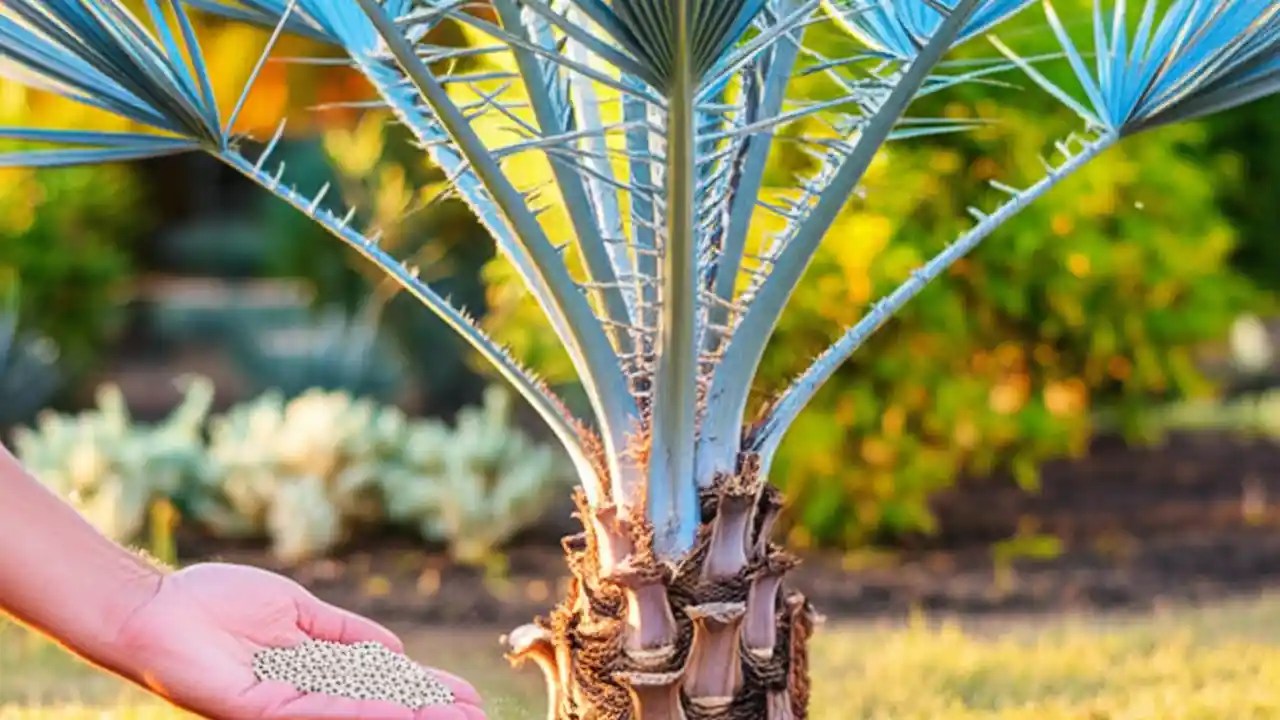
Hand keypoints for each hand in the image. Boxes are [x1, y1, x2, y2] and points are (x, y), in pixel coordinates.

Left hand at [111, 563, 486, 718]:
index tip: (469, 698)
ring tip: (454, 718)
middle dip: (429, 711)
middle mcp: (307, 694)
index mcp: (317, 671)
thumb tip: (397, 654)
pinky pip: (317, 711)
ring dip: (408, 716)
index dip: (427, 691)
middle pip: (381, 705)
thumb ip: (345, 635)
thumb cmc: (217, 605)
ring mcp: (285, 704)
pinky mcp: (258, 709)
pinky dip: (361, 709)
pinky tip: (397, 708)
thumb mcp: (297, 612)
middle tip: (478, 717)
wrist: (156, 610)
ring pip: (359, 714)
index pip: (384, 685)